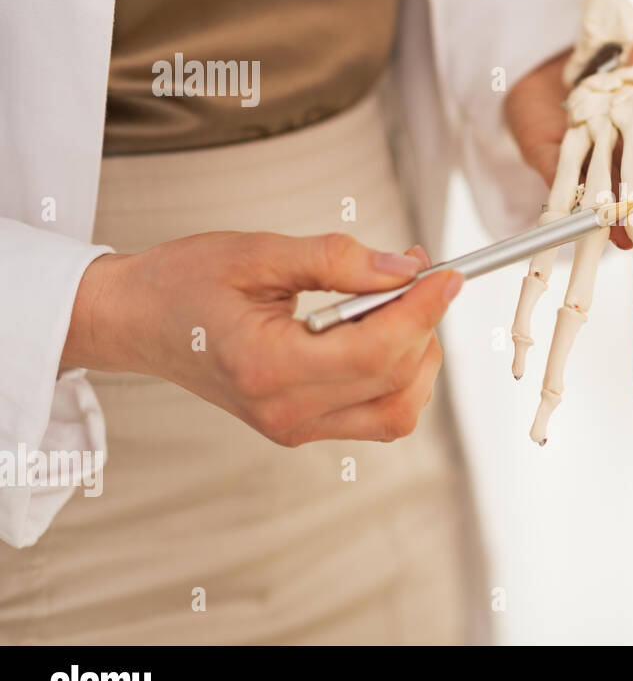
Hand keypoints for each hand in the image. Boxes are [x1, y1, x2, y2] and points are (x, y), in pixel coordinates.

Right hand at [60, 233, 461, 445]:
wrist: (136, 321)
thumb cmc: (185, 282)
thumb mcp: (257, 252)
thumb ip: (336, 259)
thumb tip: (406, 268)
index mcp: (267, 368)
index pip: (376, 352)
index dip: (423, 310)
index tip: (448, 273)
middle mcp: (284, 412)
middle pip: (396, 381)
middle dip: (424, 324)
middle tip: (420, 274)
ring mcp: (294, 428)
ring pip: (398, 410)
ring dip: (417, 356)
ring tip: (395, 303)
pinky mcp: (301, 428)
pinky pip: (377, 415)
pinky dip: (398, 375)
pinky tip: (379, 331)